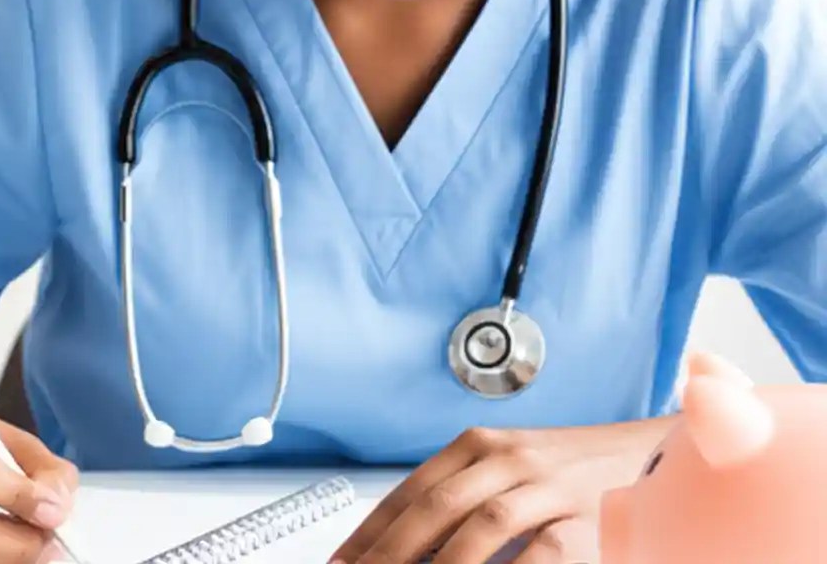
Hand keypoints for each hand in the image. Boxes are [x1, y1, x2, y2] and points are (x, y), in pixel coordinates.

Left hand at [331, 419, 675, 563]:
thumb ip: (459, 495)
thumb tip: (399, 544)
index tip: (341, 563)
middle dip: (390, 553)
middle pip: (434, 510)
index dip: (369, 533)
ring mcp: (549, 489)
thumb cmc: (570, 471)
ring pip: (480, 529)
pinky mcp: (587, 523)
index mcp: (480, 445)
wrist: (655, 454)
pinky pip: (540, 554)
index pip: (409, 492)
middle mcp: (510, 459)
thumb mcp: (507, 470)